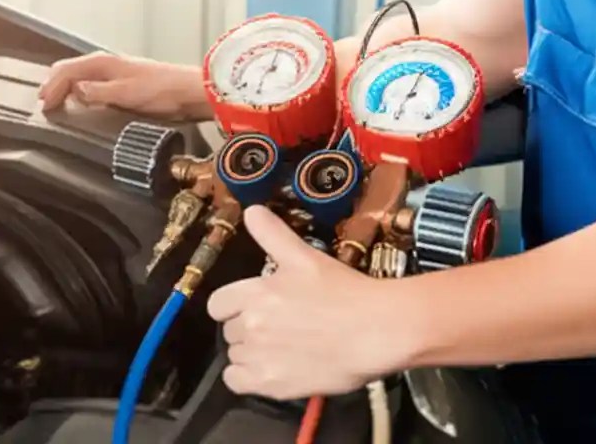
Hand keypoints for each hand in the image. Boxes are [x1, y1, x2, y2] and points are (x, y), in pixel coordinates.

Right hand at [38, 52, 211, 118]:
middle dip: (54, 83)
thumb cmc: (162, 91)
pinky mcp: (122, 83)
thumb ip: (98, 92)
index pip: (66, 71)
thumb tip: (75, 92)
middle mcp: (106, 63)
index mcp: (103, 63)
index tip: (43, 105)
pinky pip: (92, 83)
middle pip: (70, 69)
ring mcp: (114, 72)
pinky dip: (79, 91)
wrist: (189, 92)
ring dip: (66, 87)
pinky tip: (81, 102)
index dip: (52, 87)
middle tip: (44, 102)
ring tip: (56, 102)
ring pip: (80, 75)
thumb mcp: (126, 93)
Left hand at [207, 206, 419, 399]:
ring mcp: (261, 357)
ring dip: (251, 353)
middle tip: (278, 327)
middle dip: (247, 328)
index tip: (253, 307)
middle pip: (229, 331)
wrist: (378, 332)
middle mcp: (251, 326)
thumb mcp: (305, 257)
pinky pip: (238, 382)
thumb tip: (250, 211)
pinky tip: (271, 369)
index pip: (217, 304)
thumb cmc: (345, 292)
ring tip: (282, 347)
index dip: (233, 306)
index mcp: (254, 294)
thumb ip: (272, 235)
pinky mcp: (272, 385)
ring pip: (235, 356)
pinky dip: (248, 377)